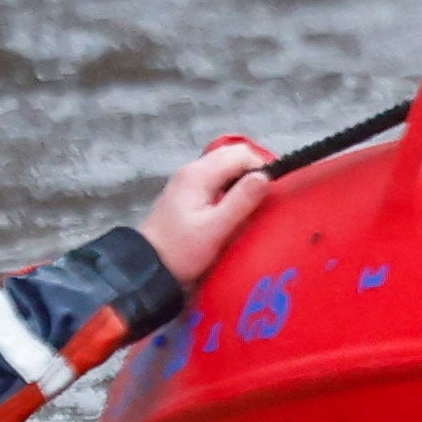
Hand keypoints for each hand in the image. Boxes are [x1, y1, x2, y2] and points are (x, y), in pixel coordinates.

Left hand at [138, 136, 277, 283]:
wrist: (147, 267)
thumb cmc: (182, 251)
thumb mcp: (215, 230)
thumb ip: (241, 201)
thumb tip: (266, 177)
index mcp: (199, 174)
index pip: (240, 154)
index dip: (261, 167)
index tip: (274, 191)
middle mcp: (192, 170)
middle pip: (232, 155)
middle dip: (254, 171)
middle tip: (267, 197)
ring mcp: (188, 180)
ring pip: (224, 166)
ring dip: (242, 179)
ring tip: (254, 204)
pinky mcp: (187, 193)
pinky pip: (216, 179)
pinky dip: (230, 187)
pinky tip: (235, 208)